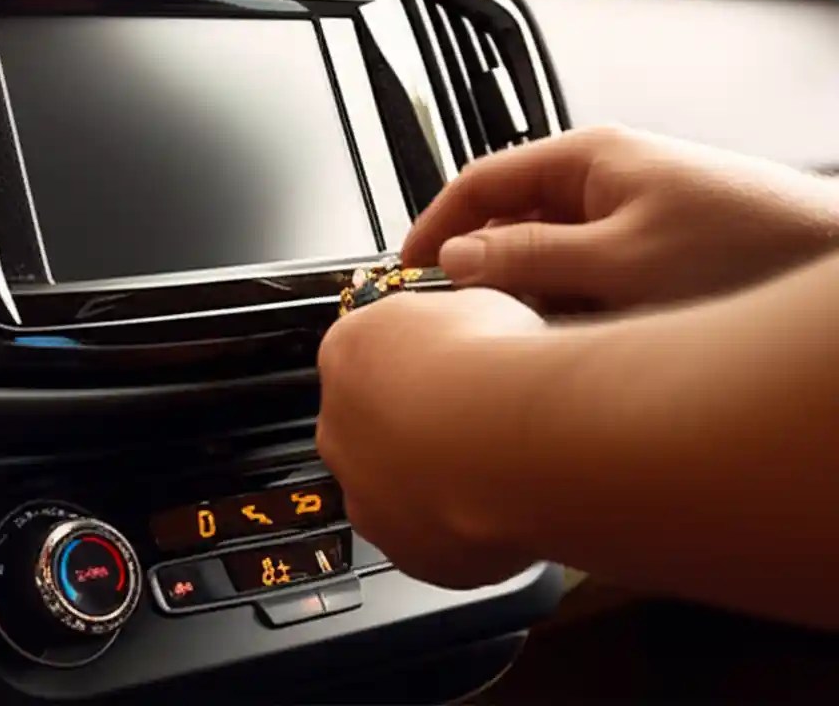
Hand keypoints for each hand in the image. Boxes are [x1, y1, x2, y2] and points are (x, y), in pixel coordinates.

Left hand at [316, 288, 543, 587]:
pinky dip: (459, 530)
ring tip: (496, 469)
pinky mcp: (402, 551)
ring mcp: (364, 494)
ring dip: (433, 481)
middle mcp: (339, 426)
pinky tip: (501, 509)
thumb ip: (448, 321)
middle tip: (474, 422)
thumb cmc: (496, 363)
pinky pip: (428, 540)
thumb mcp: (472, 302)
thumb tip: (465, 323)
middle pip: (371, 427)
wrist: (515, 439)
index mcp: (347, 352)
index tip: (449, 368)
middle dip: (416, 427)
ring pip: (394, 489)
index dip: (413, 364)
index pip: (365, 357)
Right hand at [404, 126, 838, 309]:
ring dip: (530, 300)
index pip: (479, 183)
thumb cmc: (748, 247)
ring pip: (544, 262)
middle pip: (508, 225)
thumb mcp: (618, 261)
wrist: (828, 264)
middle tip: (462, 321)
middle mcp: (601, 185)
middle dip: (483, 274)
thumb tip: (456, 262)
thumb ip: (528, 259)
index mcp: (586, 159)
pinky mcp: (645, 257)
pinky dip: (568, 313)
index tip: (406, 270)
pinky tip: (575, 343)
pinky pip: (581, 284)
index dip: (434, 227)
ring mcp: (623, 221)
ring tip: (531, 338)